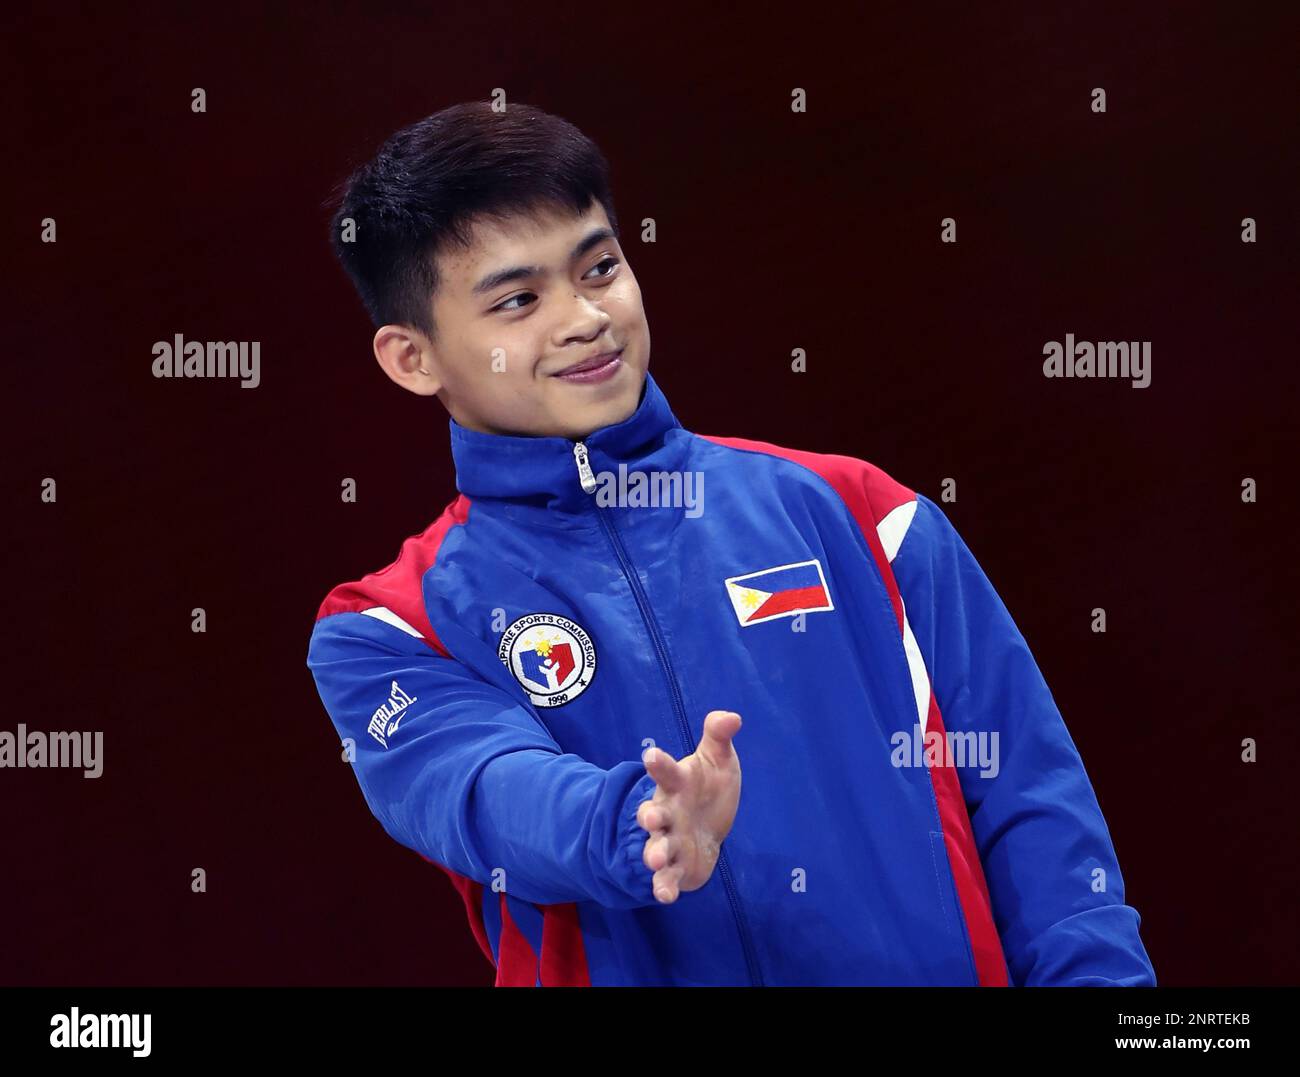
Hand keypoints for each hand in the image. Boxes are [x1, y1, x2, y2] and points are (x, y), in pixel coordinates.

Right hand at [636, 710, 742, 903]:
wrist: (710, 822)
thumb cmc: (709, 785)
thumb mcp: (718, 757)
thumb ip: (719, 735)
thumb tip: (733, 717)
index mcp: (676, 784)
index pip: (665, 771)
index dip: (659, 763)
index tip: (651, 755)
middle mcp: (667, 812)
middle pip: (653, 813)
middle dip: (650, 815)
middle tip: (650, 816)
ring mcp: (670, 840)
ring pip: (656, 847)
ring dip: (654, 853)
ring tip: (655, 859)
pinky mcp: (678, 867)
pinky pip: (668, 878)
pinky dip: (664, 887)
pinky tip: (666, 897)